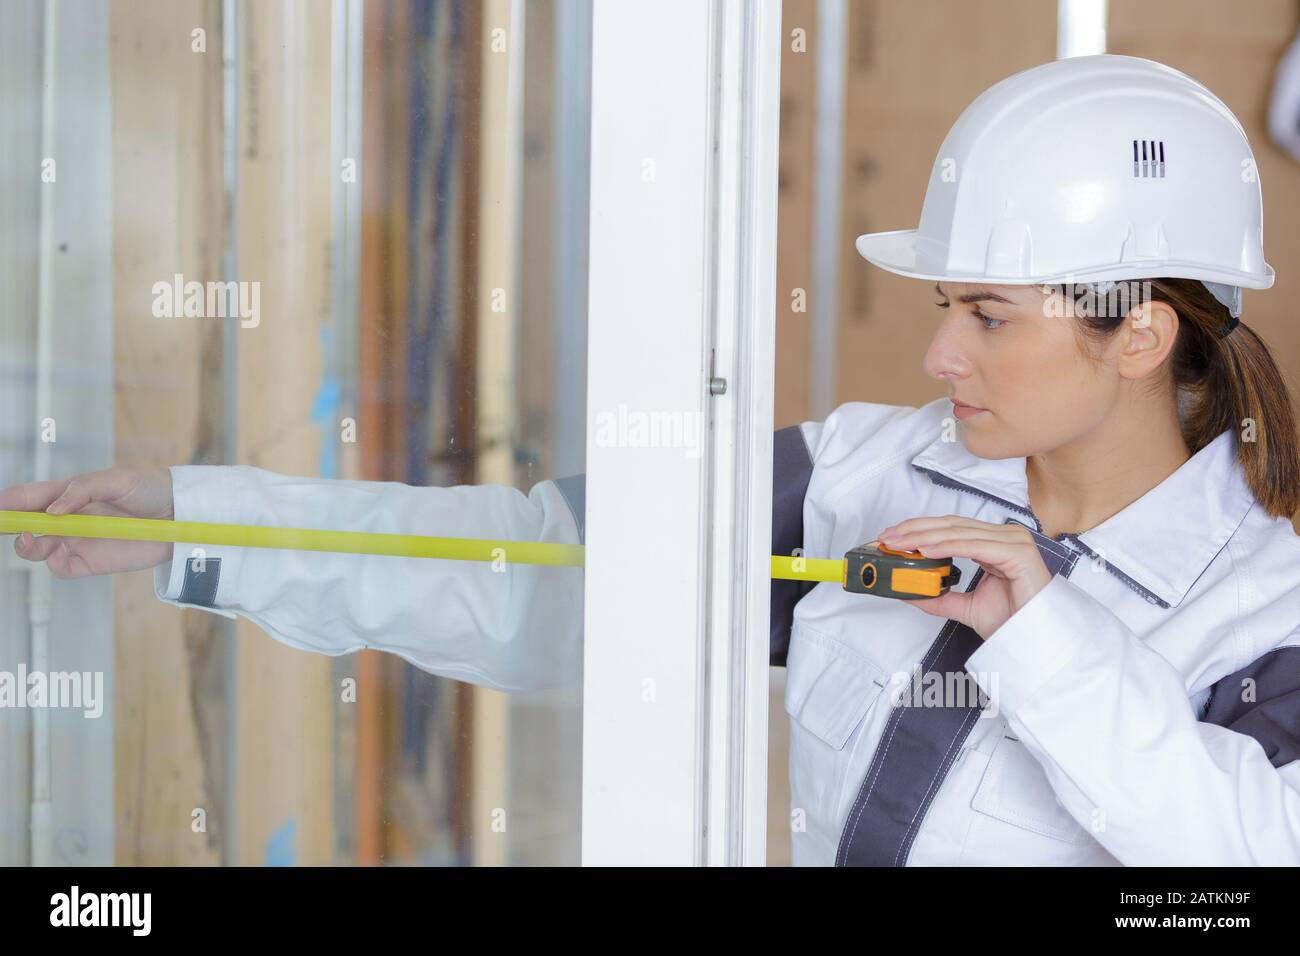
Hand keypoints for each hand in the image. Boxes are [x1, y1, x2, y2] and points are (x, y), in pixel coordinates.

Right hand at [0, 467, 174, 577]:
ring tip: (36, 539)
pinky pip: (61, 568)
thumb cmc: (149, 490)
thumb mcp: (117, 480)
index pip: (29, 497)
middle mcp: (67, 519)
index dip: (9, 502)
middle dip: (14, 526)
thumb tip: (53, 509)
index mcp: (69, 494)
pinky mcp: (91, 562)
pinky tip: (58, 553)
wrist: (180, 516)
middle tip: (16, 526)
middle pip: (26, 525)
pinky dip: (54, 563)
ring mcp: (77, 541)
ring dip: (29, 545)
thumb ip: (83, 490)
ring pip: (38, 548)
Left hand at [878, 515, 1051, 639]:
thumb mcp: (964, 606)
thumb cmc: (1011, 621)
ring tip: (900, 543)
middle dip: (915, 530)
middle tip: (888, 537)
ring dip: (924, 537)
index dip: (920, 529)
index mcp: (994, 542)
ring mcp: (1013, 541)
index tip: (893, 536)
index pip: (951, 528)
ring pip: (959, 532)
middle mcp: (1005, 536)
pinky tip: (925, 550)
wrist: (1034, 640)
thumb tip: (908, 591)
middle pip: (951, 525)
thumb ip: (938, 596)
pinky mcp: (1017, 552)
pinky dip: (946, 546)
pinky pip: (973, 545)